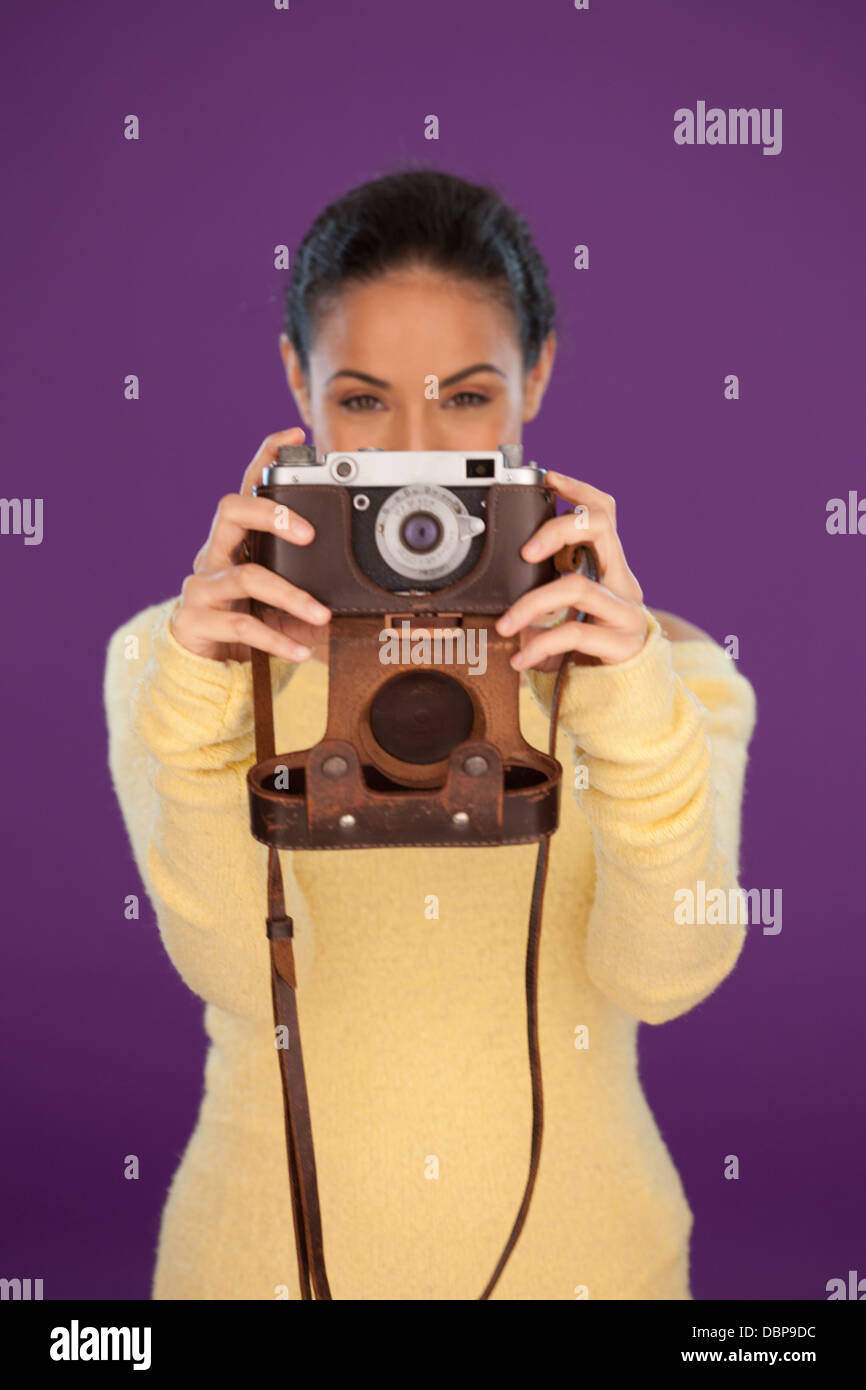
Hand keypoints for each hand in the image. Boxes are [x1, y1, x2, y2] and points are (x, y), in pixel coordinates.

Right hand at [170, 427, 331, 662]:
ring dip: (290, 596)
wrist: (203, 662)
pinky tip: (301, 649)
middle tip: (310, 534)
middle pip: (231, 510)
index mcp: (235, 540)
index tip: (294, 435)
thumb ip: (306, 584)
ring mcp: (201, 586)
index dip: (264, 456)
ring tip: (321, 615)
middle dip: (272, 514)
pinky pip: (242, 625)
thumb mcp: (278, 595)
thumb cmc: (245, 619)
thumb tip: (358, 588)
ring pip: (246, 576)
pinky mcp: (196, 619)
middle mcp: (213, 554)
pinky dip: (277, 638)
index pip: (247, 487)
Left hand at [495, 471, 646, 671]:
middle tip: (524, 553)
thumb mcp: (566, 614)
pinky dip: (540, 644)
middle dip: (557, 530)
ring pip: (578, 585)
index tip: (551, 478)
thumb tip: (500, 584)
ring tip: (507, 626)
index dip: (580, 490)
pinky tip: (522, 659)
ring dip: (533, 603)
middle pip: (601, 528)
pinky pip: (575, 632)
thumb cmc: (589, 650)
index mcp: (611, 568)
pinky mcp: (622, 643)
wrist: (625, 696)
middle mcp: (623, 583)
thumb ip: (547, 592)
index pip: (605, 514)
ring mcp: (627, 611)